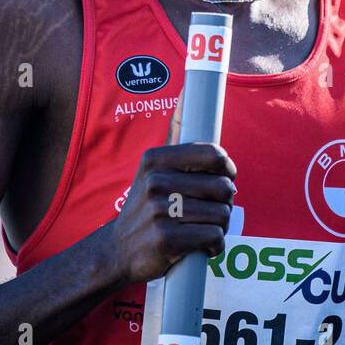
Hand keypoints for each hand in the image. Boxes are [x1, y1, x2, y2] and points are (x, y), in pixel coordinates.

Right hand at [106, 94, 237, 284]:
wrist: (116, 250)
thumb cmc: (146, 206)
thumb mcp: (152, 169)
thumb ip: (174, 135)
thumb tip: (186, 93)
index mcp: (155, 159)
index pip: (213, 154)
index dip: (228, 168)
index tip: (225, 178)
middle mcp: (156, 181)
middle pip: (223, 187)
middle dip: (226, 203)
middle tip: (213, 211)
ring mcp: (159, 210)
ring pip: (221, 214)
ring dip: (221, 226)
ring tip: (206, 229)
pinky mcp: (166, 239)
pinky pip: (213, 237)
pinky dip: (215, 246)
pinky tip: (203, 246)